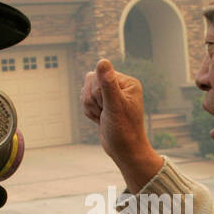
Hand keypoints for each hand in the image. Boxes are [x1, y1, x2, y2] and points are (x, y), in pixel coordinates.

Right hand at [80, 59, 163, 190]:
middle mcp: (120, 86)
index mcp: (127, 83)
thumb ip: (107, 84)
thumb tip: (102, 61)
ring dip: (90, 108)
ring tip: (103, 118)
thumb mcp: (115, 107)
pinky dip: (89, 112)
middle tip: (105, 114)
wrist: (125, 152)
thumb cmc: (124, 131)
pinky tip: (100, 120)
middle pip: (90, 82)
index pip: (98, 75)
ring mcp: (111, 95)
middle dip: (93, 101)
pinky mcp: (104, 103)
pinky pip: (86, 101)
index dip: (97, 92)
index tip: (108, 107)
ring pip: (86, 92)